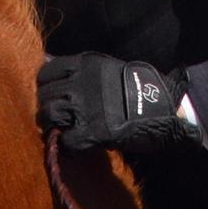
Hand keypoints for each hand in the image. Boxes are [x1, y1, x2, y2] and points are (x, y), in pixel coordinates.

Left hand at [36, 53, 200, 152]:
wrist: (162, 108)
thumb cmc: (136, 88)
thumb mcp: (107, 70)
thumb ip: (84, 74)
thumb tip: (60, 79)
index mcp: (84, 64)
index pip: (46, 73)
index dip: (47, 87)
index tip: (53, 95)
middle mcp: (80, 83)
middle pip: (45, 96)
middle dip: (47, 108)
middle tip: (55, 118)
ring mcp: (85, 107)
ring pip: (50, 115)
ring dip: (53, 125)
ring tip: (63, 130)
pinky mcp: (93, 131)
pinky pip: (68, 139)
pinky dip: (69, 144)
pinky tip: (77, 143)